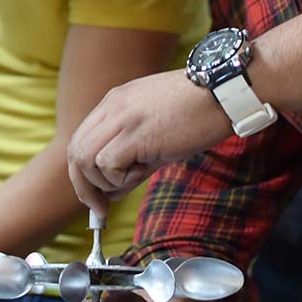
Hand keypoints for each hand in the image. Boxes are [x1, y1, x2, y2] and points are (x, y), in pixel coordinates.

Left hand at [67, 70, 230, 216]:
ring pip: (85, 159)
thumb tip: (111, 191)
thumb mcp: (156, 134)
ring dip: (104, 182)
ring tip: (135, 177)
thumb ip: (131, 159)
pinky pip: (107, 164)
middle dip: (84, 186)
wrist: (225, 92)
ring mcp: (121, 118)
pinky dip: (120, 178)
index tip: (96, 196)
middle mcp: (111, 107)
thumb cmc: (199, 113)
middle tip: (100, 209)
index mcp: (114, 103)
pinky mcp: (135, 134)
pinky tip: (145, 170)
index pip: (81, 140)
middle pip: (76, 151)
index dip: (83, 173)